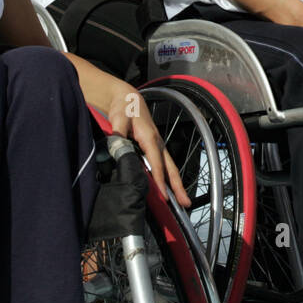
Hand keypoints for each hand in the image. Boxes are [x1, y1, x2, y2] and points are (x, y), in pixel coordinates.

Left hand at [102, 78, 189, 206]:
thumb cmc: (124, 108)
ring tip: (182, 201)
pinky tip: (169, 189)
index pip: (156, 163)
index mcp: (149, 138)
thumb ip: (118, 133)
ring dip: (176, 185)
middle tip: (185, 204)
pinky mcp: (154, 148)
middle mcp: (157, 144)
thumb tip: (117, 145)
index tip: (163, 196)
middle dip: (177, 187)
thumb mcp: (119, 118)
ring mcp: (158, 146)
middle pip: (170, 168)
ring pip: (170, 168)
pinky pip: (164, 165)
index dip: (159, 180)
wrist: (128, 98)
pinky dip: (169, 178)